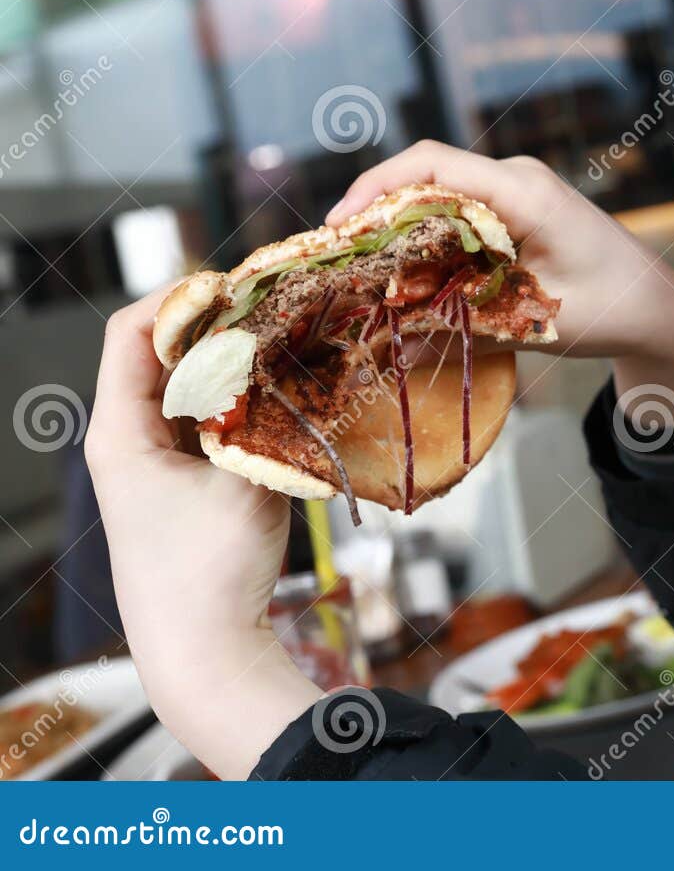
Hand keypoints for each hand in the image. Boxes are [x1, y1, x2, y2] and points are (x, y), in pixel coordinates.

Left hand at [85, 283, 320, 779]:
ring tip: (281, 347)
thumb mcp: (246, 478)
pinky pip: (199, 419)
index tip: (239, 288)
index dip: (181, 298)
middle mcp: (125, 440)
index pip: (131, 333)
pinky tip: (276, 397)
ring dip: (226, 362)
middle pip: (157, 353)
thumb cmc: (211, 572)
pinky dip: (232, 399)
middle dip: (212, 324)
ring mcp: (150, 463)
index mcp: (119, 433)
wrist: (202, 651)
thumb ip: (261, 411)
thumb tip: (287, 353)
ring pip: (182, 386)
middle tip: (273, 311)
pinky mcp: (177, 484)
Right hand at [324, 140, 673, 421]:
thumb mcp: (535, 324)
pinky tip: (406, 272)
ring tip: (361, 269)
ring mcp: (518, 190)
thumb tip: (392, 353)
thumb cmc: (612, 309)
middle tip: (335, 258)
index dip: (376, 188)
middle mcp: (517, 178)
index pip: (433, 165)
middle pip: (427, 175)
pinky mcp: (517, 209)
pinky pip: (459, 208)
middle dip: (375, 211)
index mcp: (525, 192)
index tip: (338, 227)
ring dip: (399, 226)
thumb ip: (464, 332)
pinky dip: (427, 235)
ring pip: (439, 192)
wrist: (659, 307)